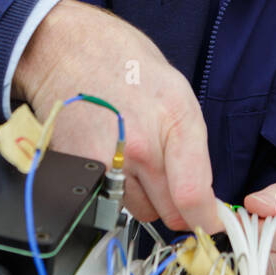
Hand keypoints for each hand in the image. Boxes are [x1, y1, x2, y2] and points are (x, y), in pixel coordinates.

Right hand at [11, 0, 219, 233]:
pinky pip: (109, 201)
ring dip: (143, 197)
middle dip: (176, 205)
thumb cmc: (122, 64)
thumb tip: (202, 194)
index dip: (205, 219)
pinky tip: (112, 162)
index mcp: (176, 119)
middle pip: (170, 211)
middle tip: (168, 179)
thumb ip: (191, 145)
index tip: (209, 224)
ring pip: (140, 211)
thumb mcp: (177, 92)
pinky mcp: (81, 169)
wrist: (66, 49)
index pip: (193, 195)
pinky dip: (114, 192)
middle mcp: (142, 144)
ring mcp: (108, 160)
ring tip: (133, 159)